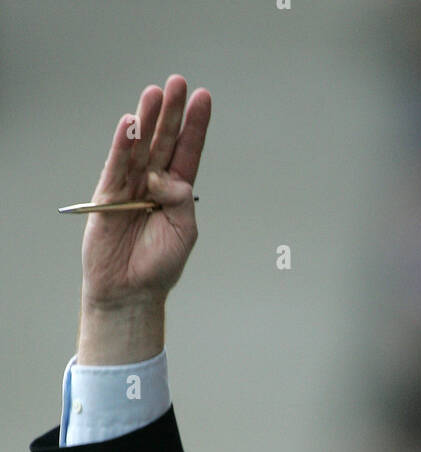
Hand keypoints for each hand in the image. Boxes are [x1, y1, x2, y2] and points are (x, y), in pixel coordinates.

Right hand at [81, 74, 210, 310]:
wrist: (130, 291)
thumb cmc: (159, 265)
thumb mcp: (184, 232)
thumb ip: (181, 201)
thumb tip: (163, 176)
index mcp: (175, 191)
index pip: (187, 151)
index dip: (194, 126)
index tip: (203, 97)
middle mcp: (153, 183)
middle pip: (164, 141)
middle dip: (171, 112)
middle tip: (178, 83)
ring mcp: (130, 186)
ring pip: (140, 147)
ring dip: (147, 119)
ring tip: (155, 93)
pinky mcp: (108, 195)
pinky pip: (117, 166)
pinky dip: (123, 145)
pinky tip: (130, 124)